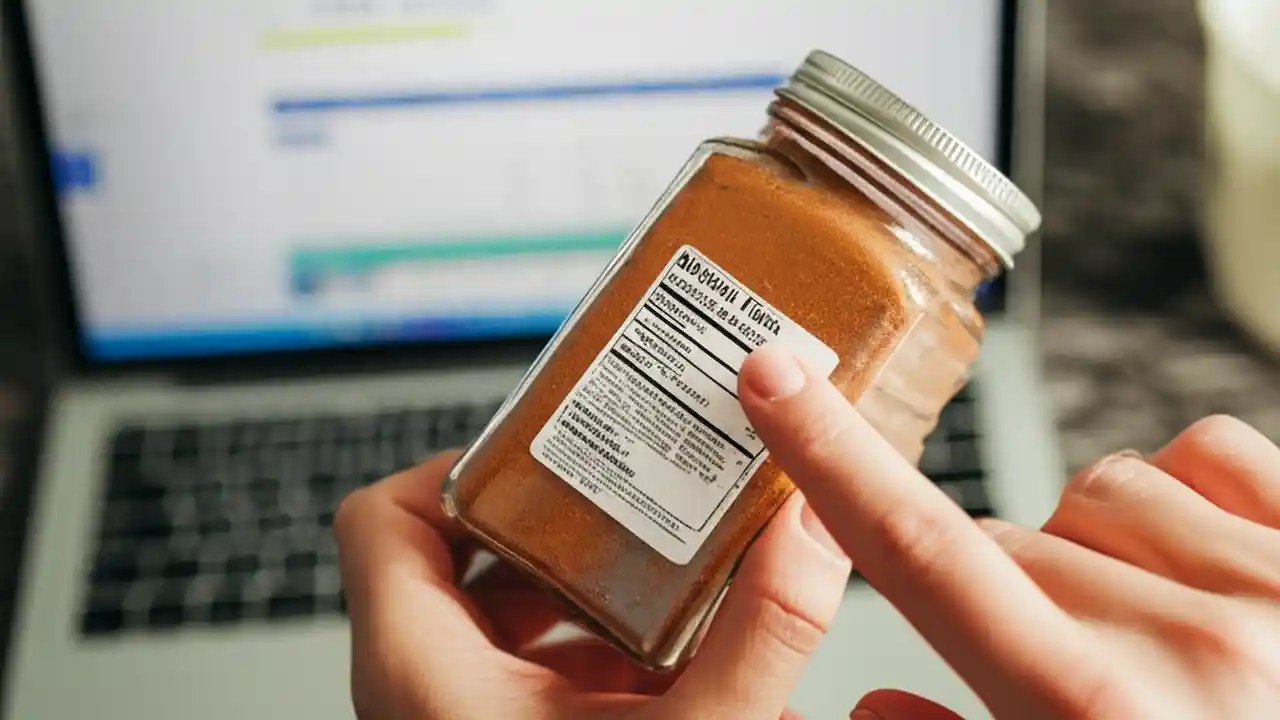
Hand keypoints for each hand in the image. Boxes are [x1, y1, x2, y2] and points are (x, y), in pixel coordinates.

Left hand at [333, 450, 850, 718]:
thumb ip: (759, 633)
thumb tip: (812, 534)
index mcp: (421, 671)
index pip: (385, 515)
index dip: (462, 466)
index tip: (550, 456)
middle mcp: (422, 691)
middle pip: (458, 555)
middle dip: (560, 527)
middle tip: (636, 499)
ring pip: (501, 619)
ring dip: (587, 593)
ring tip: (669, 575)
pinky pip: (530, 676)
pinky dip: (595, 656)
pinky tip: (673, 664)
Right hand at [739, 343, 1279, 718]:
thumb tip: (868, 712)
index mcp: (1096, 717)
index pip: (922, 553)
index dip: (830, 454)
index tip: (774, 375)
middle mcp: (1191, 644)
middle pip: (1012, 541)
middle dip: (1004, 590)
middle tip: (1049, 665)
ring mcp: (1279, 589)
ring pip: (1104, 491)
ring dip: (1094, 545)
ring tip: (1139, 628)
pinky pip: (1214, 454)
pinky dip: (1185, 494)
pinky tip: (1198, 561)